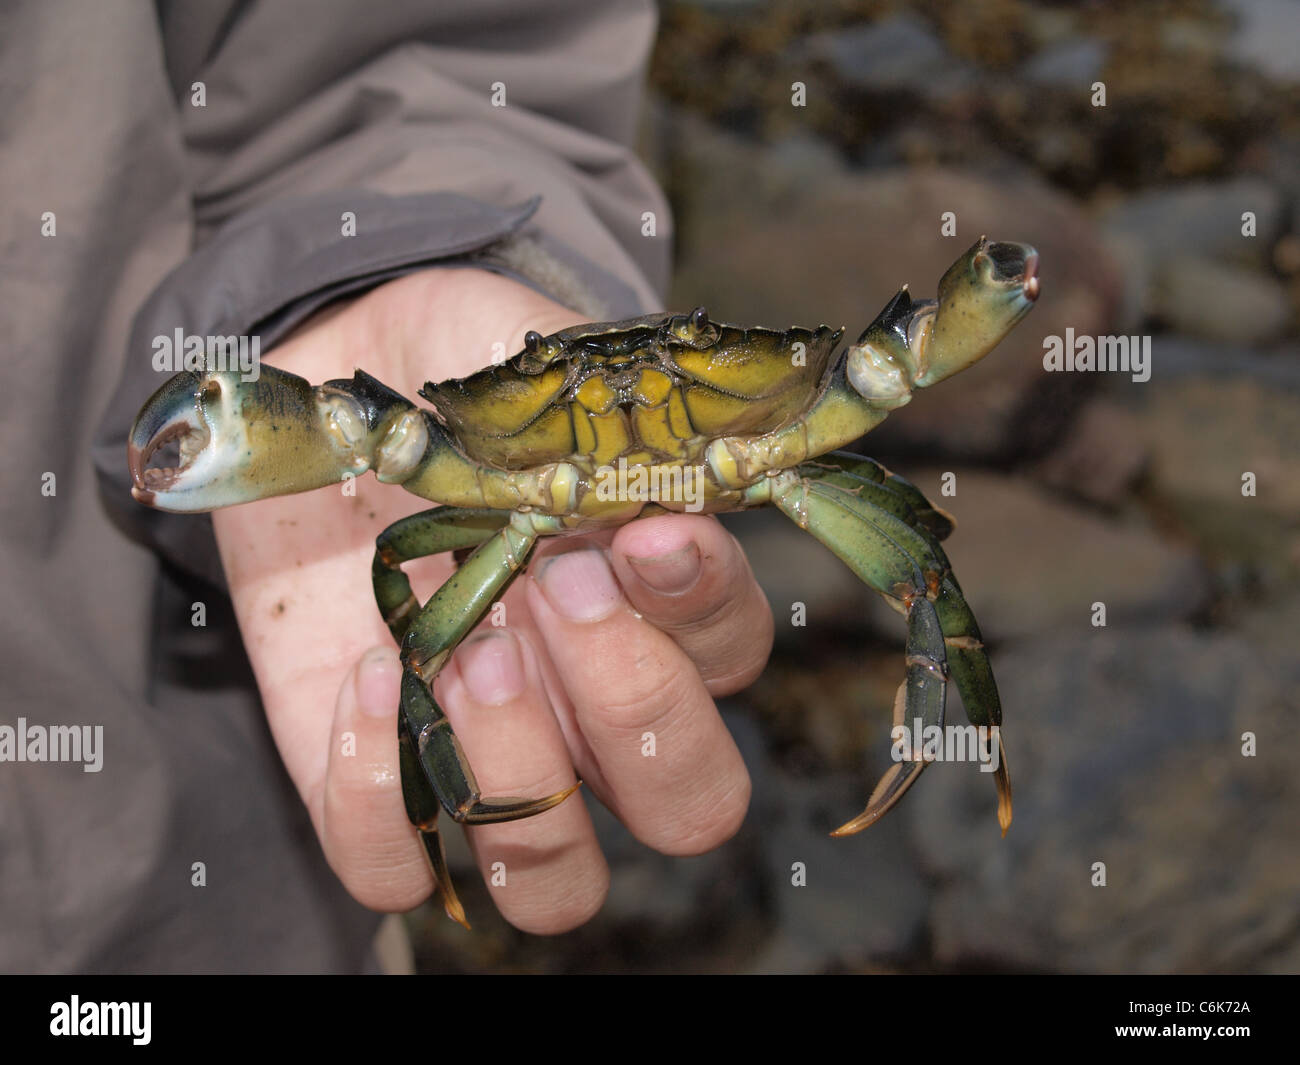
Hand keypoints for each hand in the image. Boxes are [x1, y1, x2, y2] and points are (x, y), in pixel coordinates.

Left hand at [212, 268, 772, 932]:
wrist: (338, 397)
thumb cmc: (466, 384)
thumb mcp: (547, 384)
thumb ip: (615, 436)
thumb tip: (656, 497)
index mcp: (661, 612)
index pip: (736, 654)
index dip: (702, 605)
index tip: (642, 529)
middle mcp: (596, 709)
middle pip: (690, 806)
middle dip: (633, 706)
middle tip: (553, 586)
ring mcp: (492, 755)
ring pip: (560, 881)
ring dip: (520, 772)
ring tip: (461, 650)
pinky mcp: (380, 775)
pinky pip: (393, 868)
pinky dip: (377, 799)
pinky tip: (368, 675)